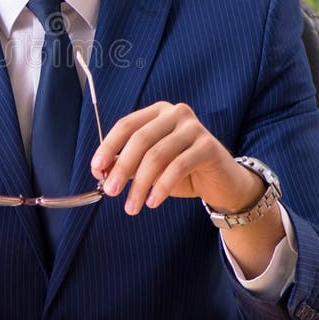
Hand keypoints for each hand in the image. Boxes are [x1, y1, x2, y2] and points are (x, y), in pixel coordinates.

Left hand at [90, 102, 263, 215]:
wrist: (222, 183)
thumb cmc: (182, 172)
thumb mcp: (150, 168)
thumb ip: (127, 165)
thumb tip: (101, 171)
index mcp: (157, 113)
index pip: (126, 125)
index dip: (108, 147)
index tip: (96, 169)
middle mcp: (175, 114)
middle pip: (140, 139)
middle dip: (121, 167)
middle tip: (110, 191)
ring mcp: (193, 127)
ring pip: (157, 155)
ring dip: (140, 184)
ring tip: (132, 206)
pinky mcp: (208, 146)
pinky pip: (177, 167)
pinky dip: (161, 187)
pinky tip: (153, 202)